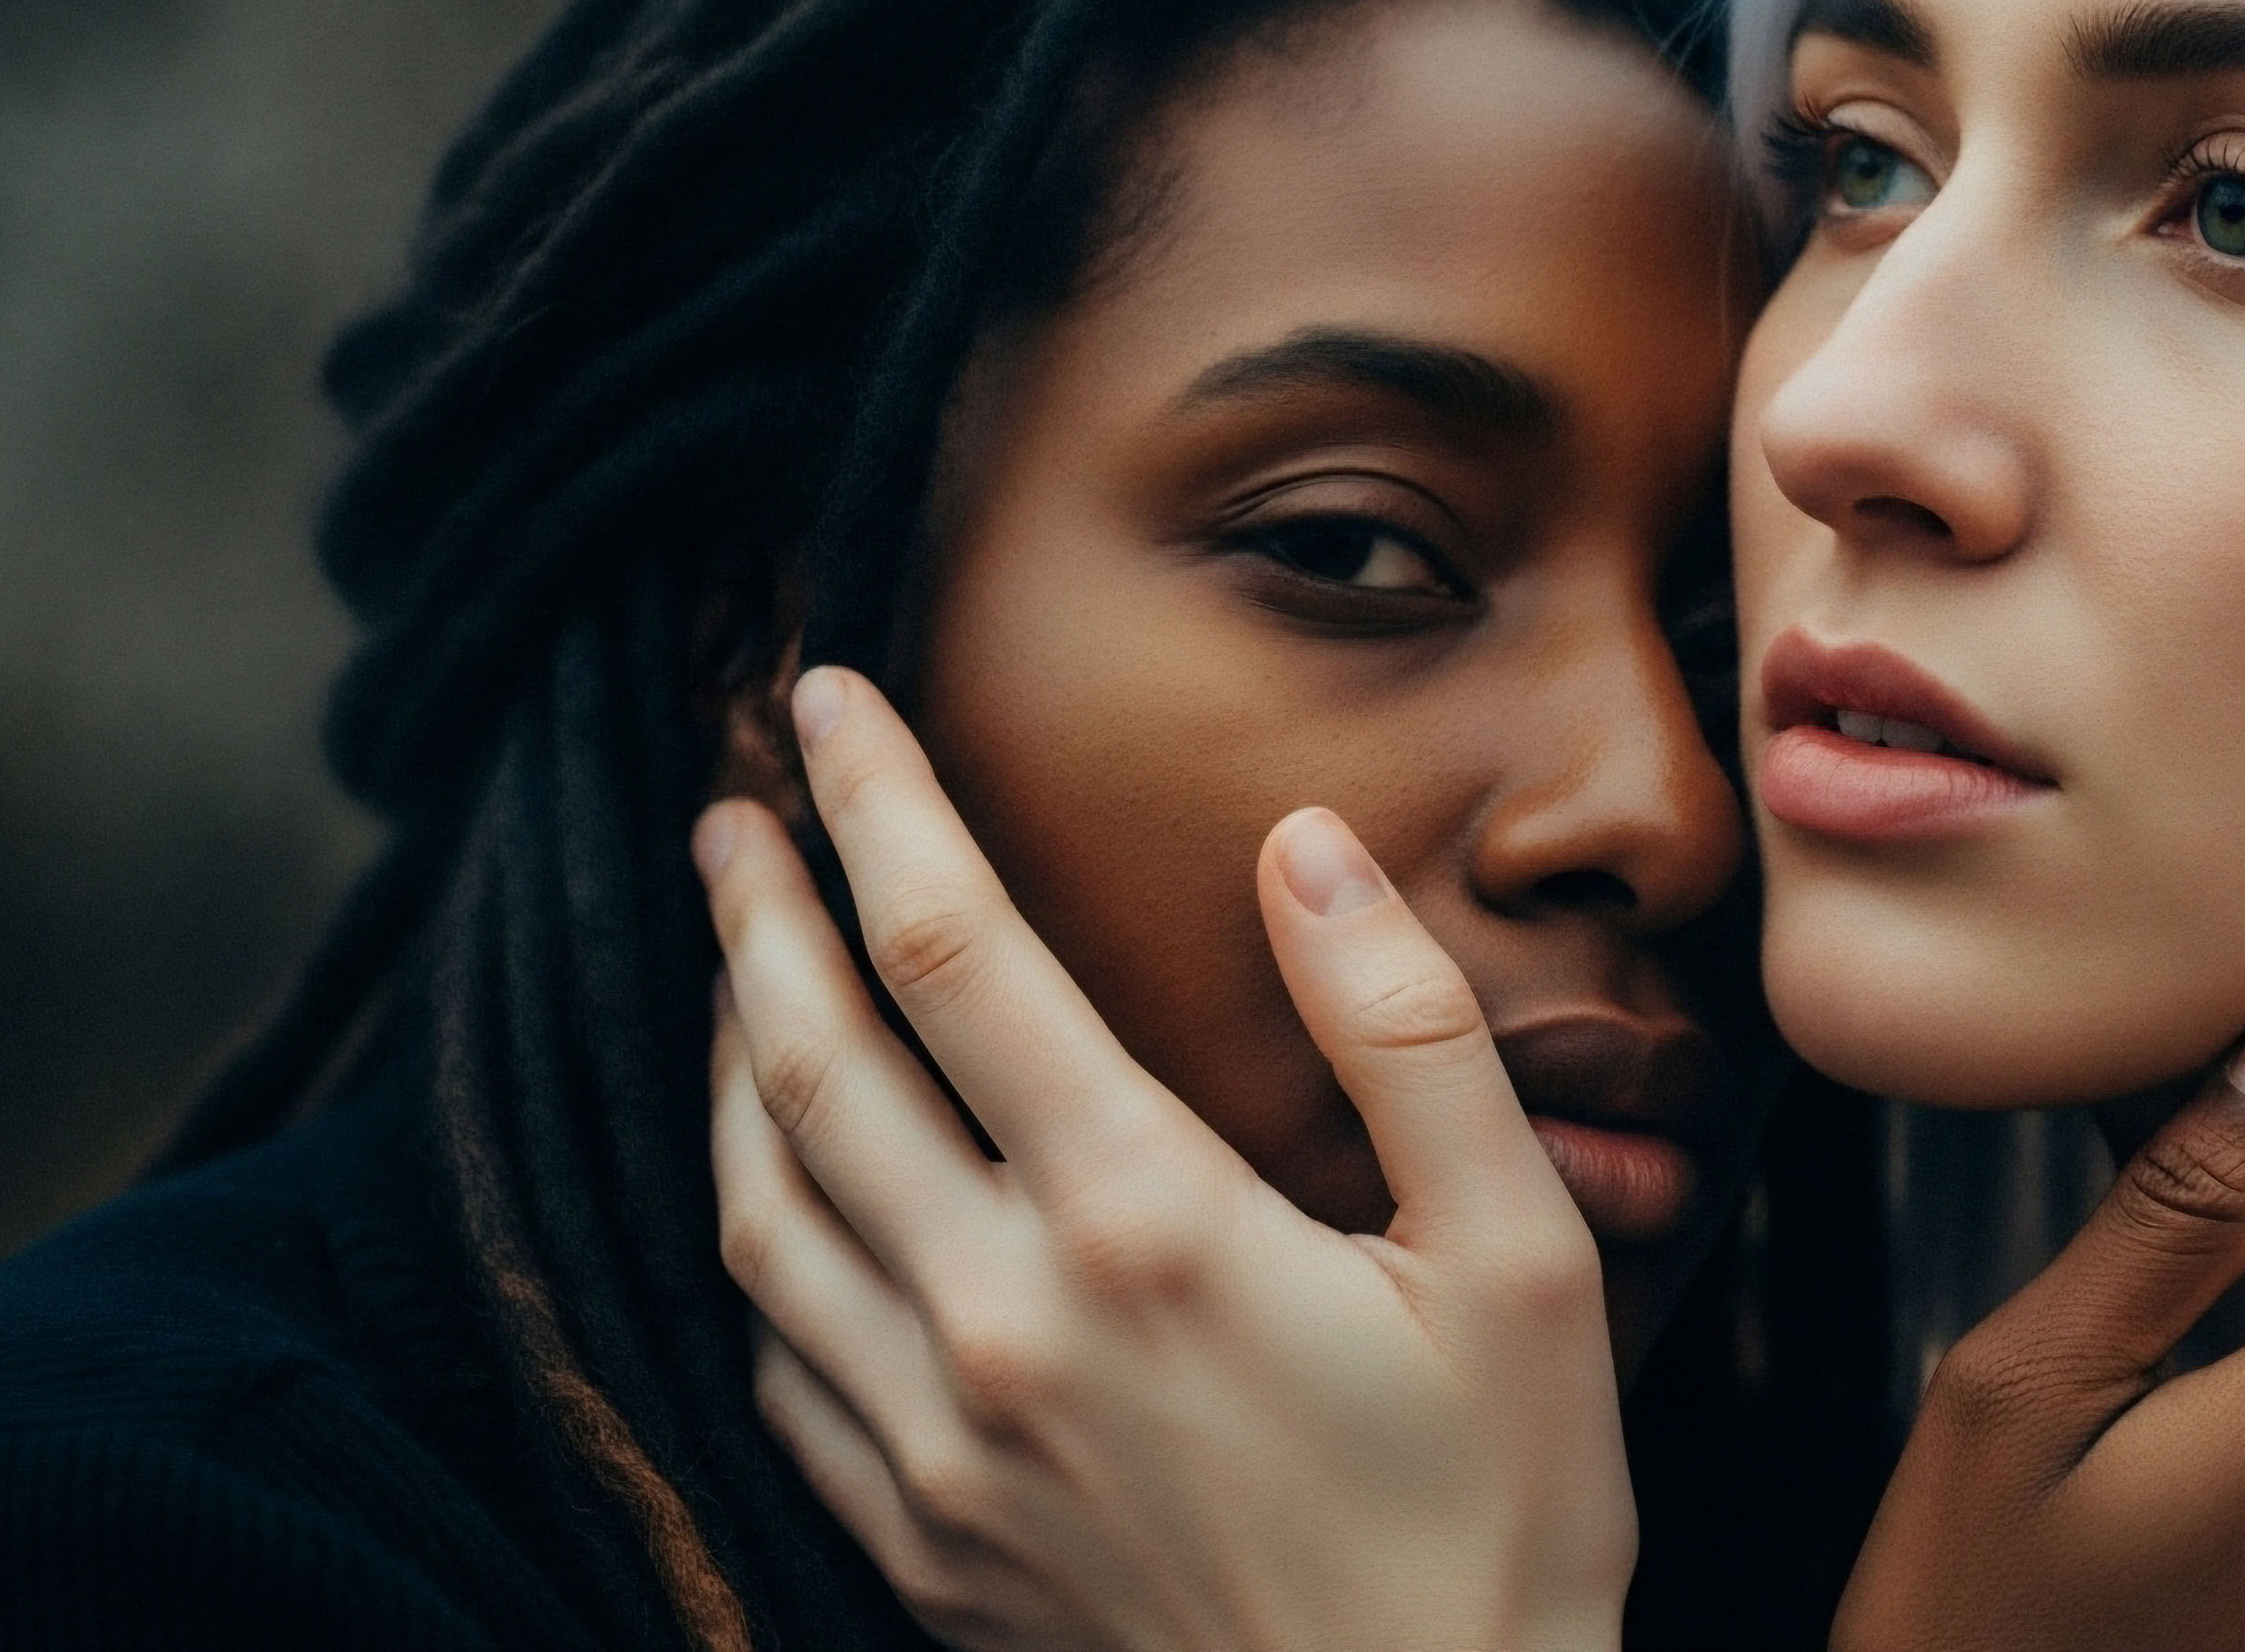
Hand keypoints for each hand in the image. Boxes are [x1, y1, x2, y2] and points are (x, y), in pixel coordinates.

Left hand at [703, 665, 1632, 1651]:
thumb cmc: (1502, 1518)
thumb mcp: (1521, 1259)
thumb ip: (1409, 1033)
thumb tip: (1301, 850)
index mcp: (1146, 1225)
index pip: (955, 954)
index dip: (877, 805)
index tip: (824, 698)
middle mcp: (1003, 1326)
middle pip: (812, 1069)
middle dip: (757, 915)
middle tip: (724, 807)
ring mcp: (942, 1450)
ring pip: (762, 1217)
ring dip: (731, 1073)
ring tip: (736, 979)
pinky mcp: (922, 1546)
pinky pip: (783, 1367)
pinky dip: (764, 1249)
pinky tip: (792, 1204)